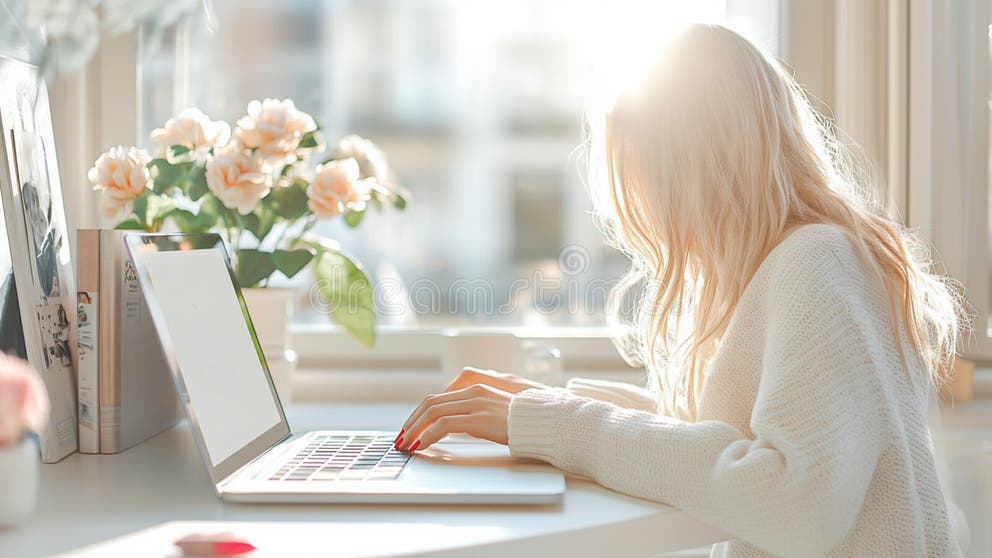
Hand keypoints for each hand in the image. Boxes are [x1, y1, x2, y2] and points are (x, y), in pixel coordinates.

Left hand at [396, 367, 540, 451]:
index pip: (438, 398)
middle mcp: (473, 392)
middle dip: (412, 421)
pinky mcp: (478, 418)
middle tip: (402, 437)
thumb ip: (475, 415)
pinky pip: (443, 425)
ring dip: (415, 429)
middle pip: (430, 403)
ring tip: (407, 444)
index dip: (420, 413)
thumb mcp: (494, 414)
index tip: (411, 427)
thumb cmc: (523, 423)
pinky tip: (422, 446)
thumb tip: (456, 426)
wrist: (543, 423)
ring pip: (433, 412)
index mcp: (476, 389)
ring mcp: (475, 403)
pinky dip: (428, 435)